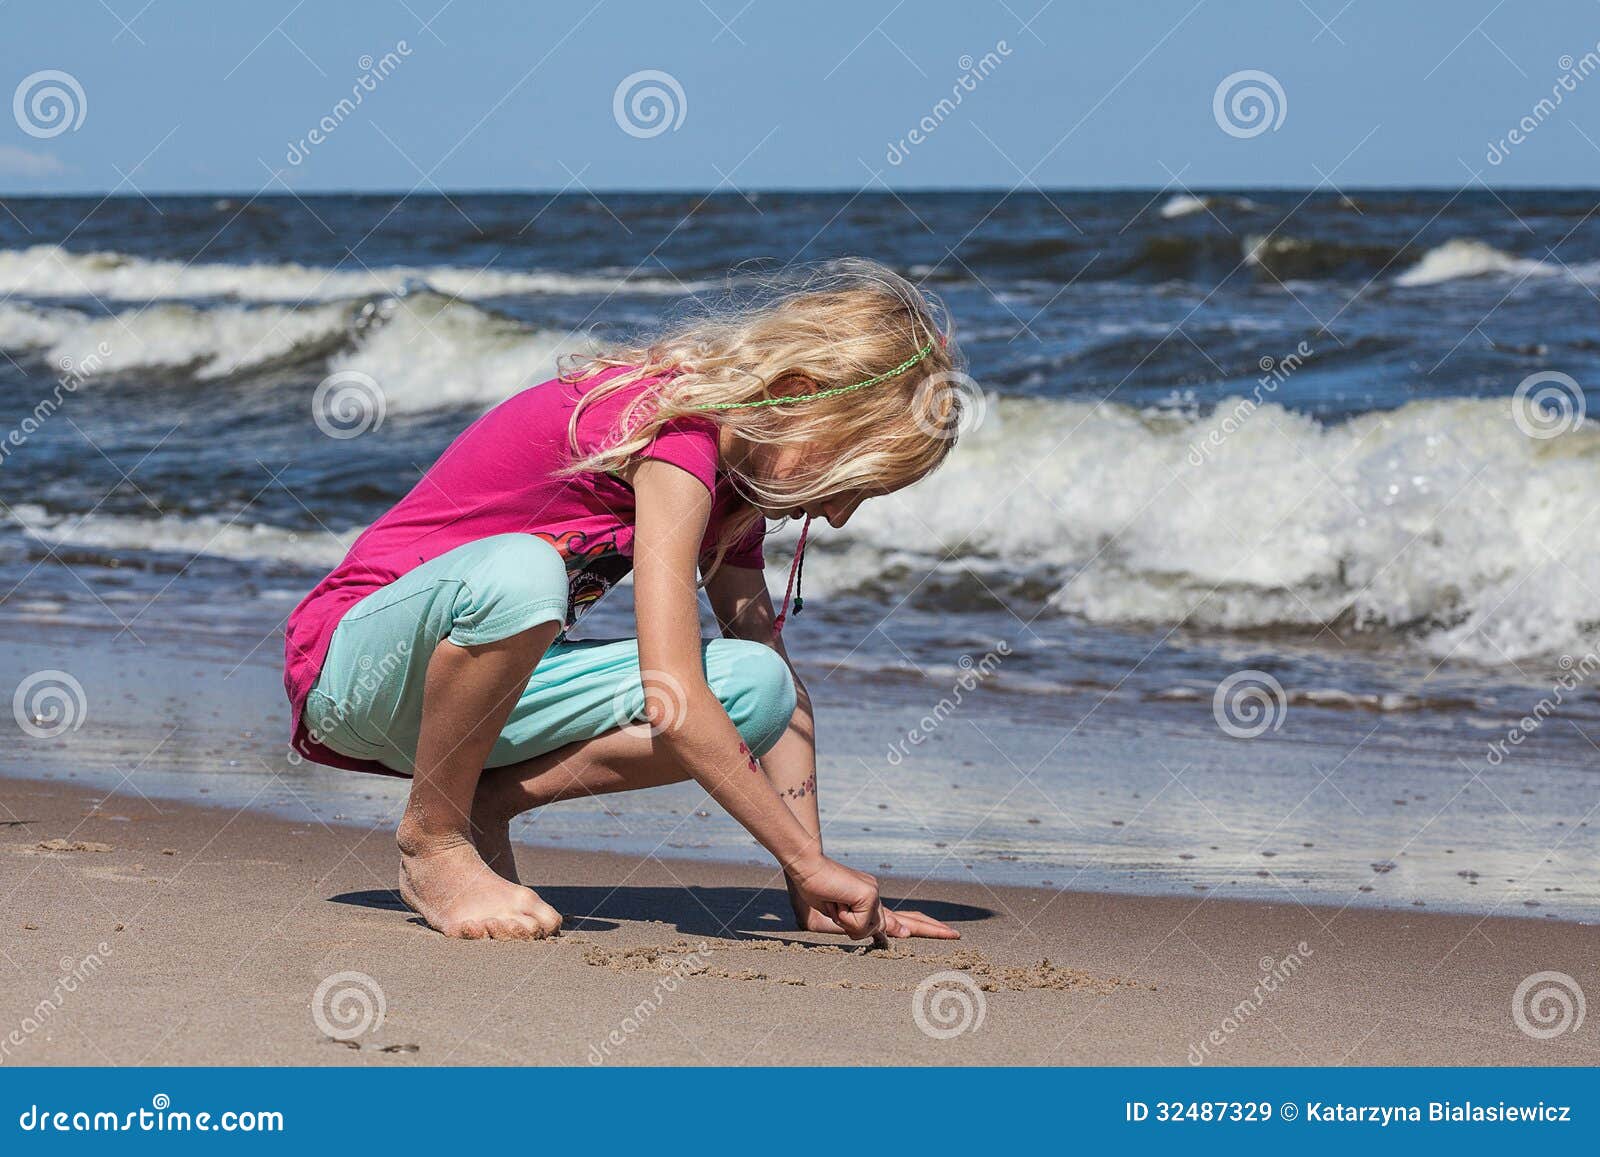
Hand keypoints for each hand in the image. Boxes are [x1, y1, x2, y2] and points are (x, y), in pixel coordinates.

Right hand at [787, 873, 959, 939]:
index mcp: (872, 903)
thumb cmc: (818, 891)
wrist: (807, 868)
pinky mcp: (870, 895)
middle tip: (956, 935)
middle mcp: (878, 898)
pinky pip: (859, 925)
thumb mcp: (842, 915)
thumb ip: (865, 925)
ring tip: (834, 906)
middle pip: (909, 919)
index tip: (940, 931)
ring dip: (847, 924)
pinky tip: (837, 902)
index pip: (901, 918)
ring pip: (869, 930)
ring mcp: (875, 895)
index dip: (919, 926)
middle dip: (932, 930)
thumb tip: (901, 933)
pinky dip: (844, 919)